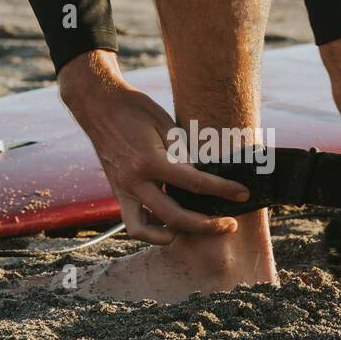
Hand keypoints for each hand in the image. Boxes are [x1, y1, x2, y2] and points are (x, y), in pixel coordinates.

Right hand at [58, 50, 249, 244]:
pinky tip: (170, 223)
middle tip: (229, 224)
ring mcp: (123, 190)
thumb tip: (205, 174)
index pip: (195, 183)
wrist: (97, 105)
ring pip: (146, 230)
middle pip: (175, 217)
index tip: (243, 193)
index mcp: (150, 161)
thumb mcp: (166, 124)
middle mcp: (134, 181)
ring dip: (173, 234)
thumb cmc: (134, 109)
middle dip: (207, 225)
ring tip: (195, 228)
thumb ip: (184, 153)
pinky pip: (133, 222)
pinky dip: (152, 229)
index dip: (223, 189)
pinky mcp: (118, 192)